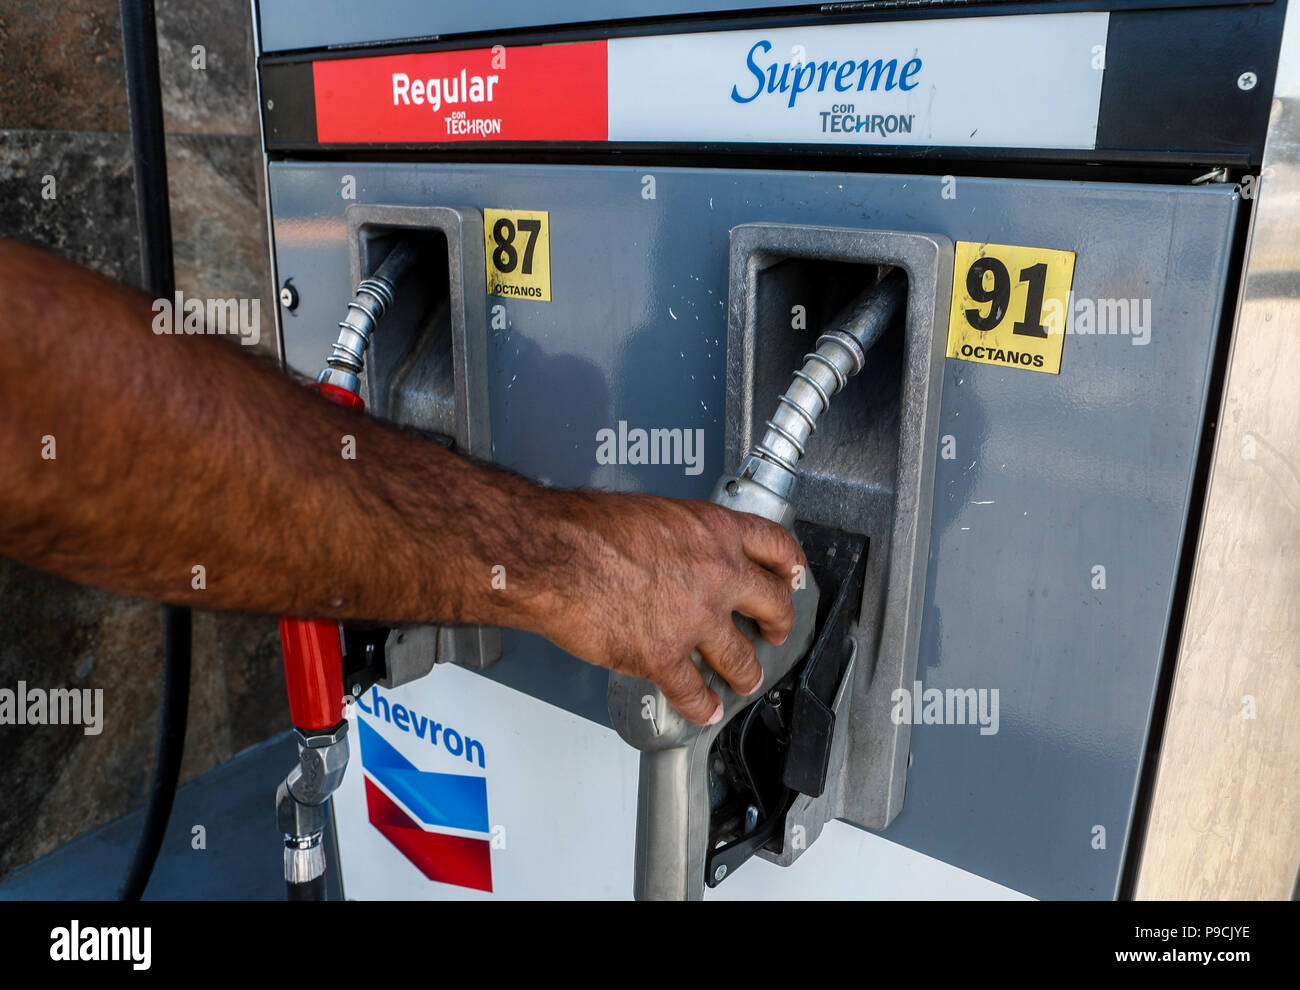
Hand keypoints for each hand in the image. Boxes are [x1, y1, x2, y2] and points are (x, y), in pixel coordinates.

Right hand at [533, 491, 804, 724]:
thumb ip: (682, 536)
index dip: (789, 566)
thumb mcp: (654, 513)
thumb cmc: (587, 528)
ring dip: (746, 674)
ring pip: (741, 659)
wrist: (554, 555)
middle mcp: (716, 574)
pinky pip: (693, 691)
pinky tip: (702, 710)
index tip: (790, 577)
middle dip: (779, 623)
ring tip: (744, 680)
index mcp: (715, 531)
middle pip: (772, 604)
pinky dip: (700, 706)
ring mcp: (694, 619)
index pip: (776, 546)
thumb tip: (682, 551)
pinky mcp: (664, 656)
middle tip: (776, 630)